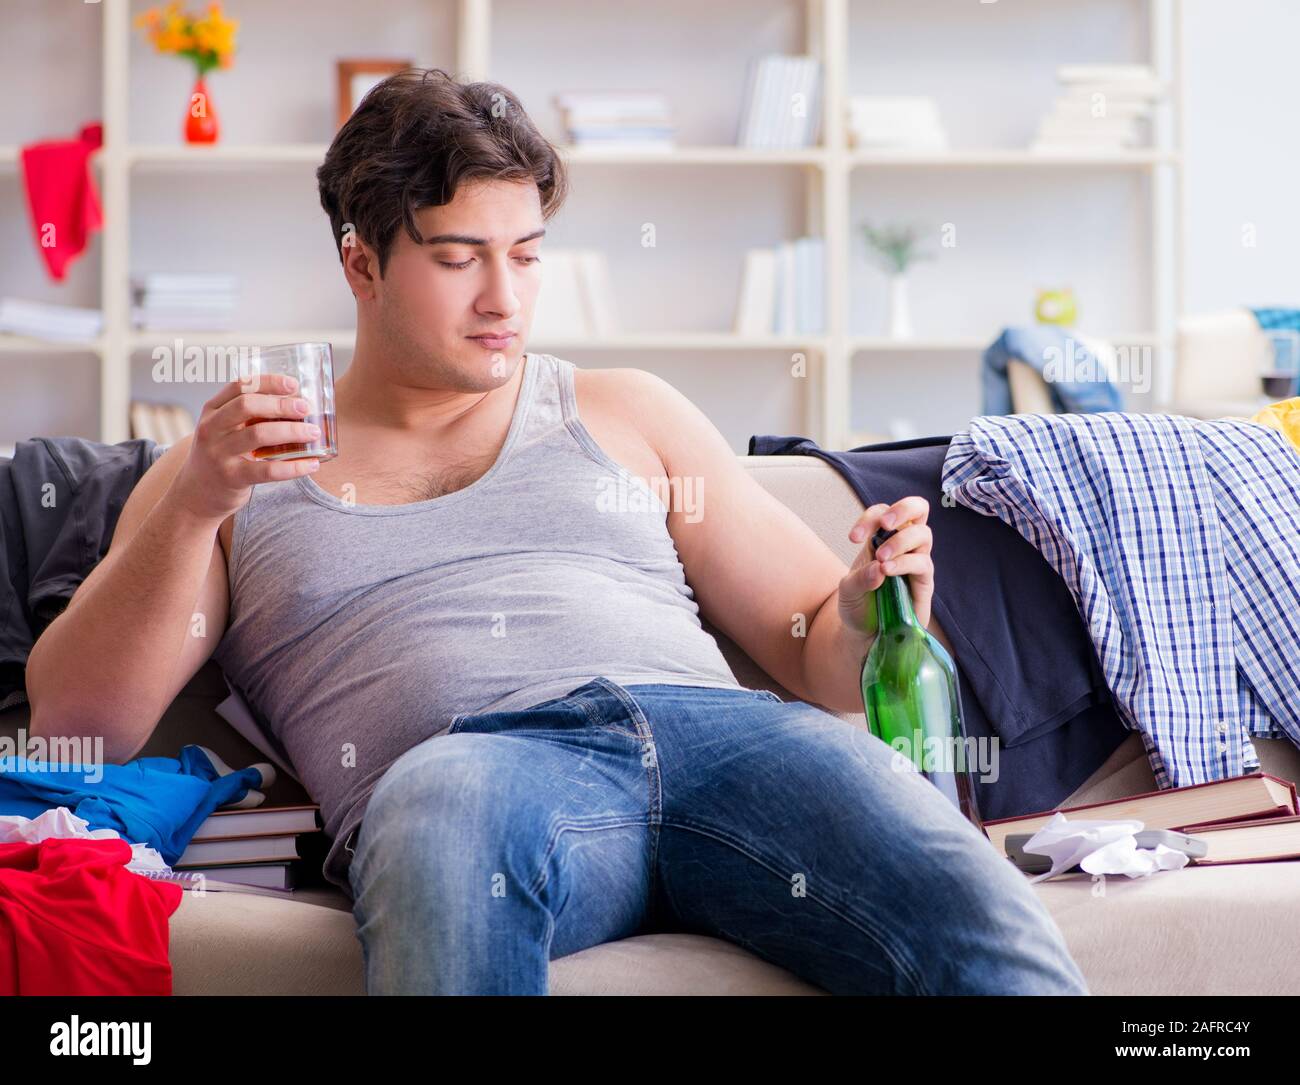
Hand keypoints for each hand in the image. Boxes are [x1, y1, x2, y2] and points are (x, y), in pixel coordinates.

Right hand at [168, 373, 322, 523]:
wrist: (197, 493)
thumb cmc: (221, 454)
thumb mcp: (225, 429)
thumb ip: (250, 415)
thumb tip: (297, 402)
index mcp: (213, 410)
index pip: (239, 386)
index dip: (268, 382)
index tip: (293, 383)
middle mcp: (212, 428)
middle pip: (247, 406)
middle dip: (280, 404)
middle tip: (306, 408)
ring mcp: (219, 453)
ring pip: (258, 435)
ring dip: (291, 431)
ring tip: (313, 432)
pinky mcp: (231, 478)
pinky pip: (267, 471)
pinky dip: (293, 467)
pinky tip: (311, 464)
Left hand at [838, 496, 933, 633]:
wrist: (866, 635)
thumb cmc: (858, 606)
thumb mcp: (847, 591)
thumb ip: (859, 578)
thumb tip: (878, 569)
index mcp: (881, 539)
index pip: (884, 512)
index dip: (871, 517)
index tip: (853, 538)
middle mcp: (902, 545)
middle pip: (918, 508)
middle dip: (902, 509)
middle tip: (885, 524)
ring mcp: (915, 562)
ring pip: (923, 534)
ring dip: (901, 541)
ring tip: (882, 559)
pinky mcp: (925, 582)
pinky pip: (923, 563)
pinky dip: (905, 563)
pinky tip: (887, 571)